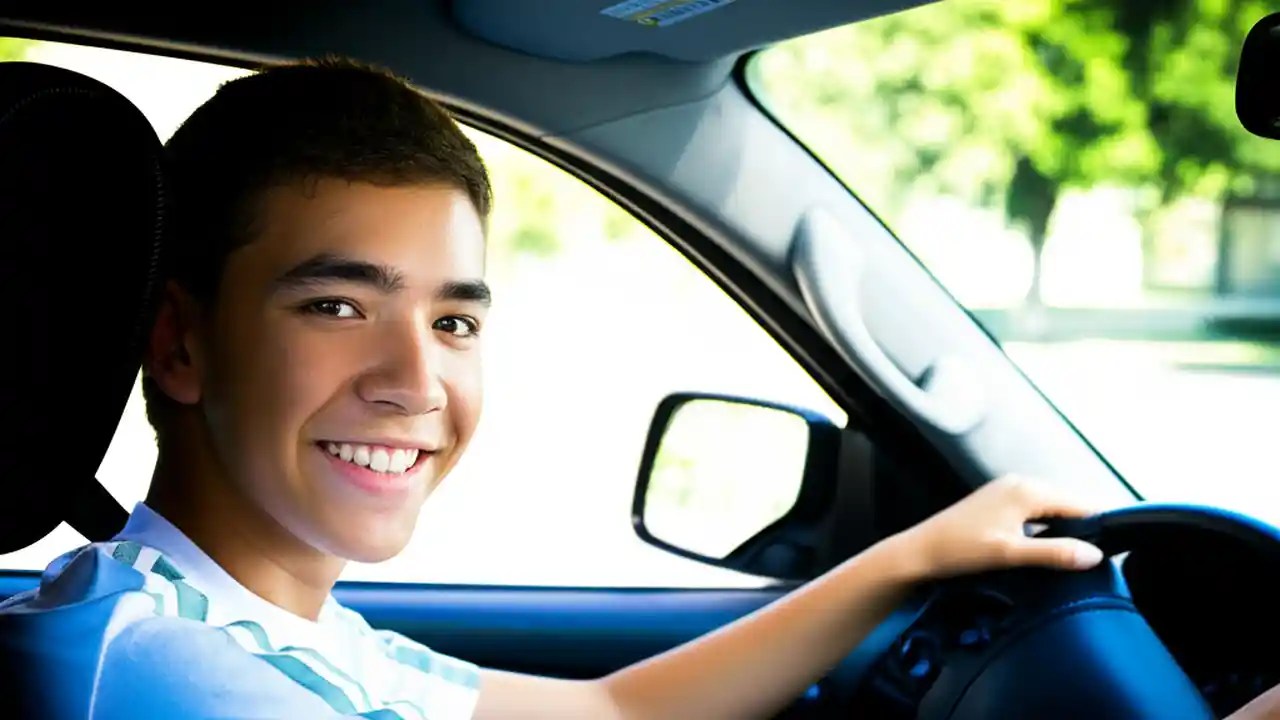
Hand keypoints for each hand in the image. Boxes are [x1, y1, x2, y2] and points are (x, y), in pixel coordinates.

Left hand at [893, 474, 1107, 580]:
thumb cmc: (959, 550)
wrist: (919, 552)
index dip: (1098, 526)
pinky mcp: (999, 502)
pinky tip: (1048, 548)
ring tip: (1076, 556)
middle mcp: (1020, 483)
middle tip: (1097, 558)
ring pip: (1052, 509)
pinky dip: (1047, 528)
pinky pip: (1036, 512)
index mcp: (1027, 490)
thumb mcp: (1010, 553)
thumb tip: (1095, 555)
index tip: (1115, 549)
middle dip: (1083, 528)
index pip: (1080, 504)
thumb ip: (1053, 553)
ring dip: (1065, 529)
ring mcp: (1008, 491)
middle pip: (1068, 505)